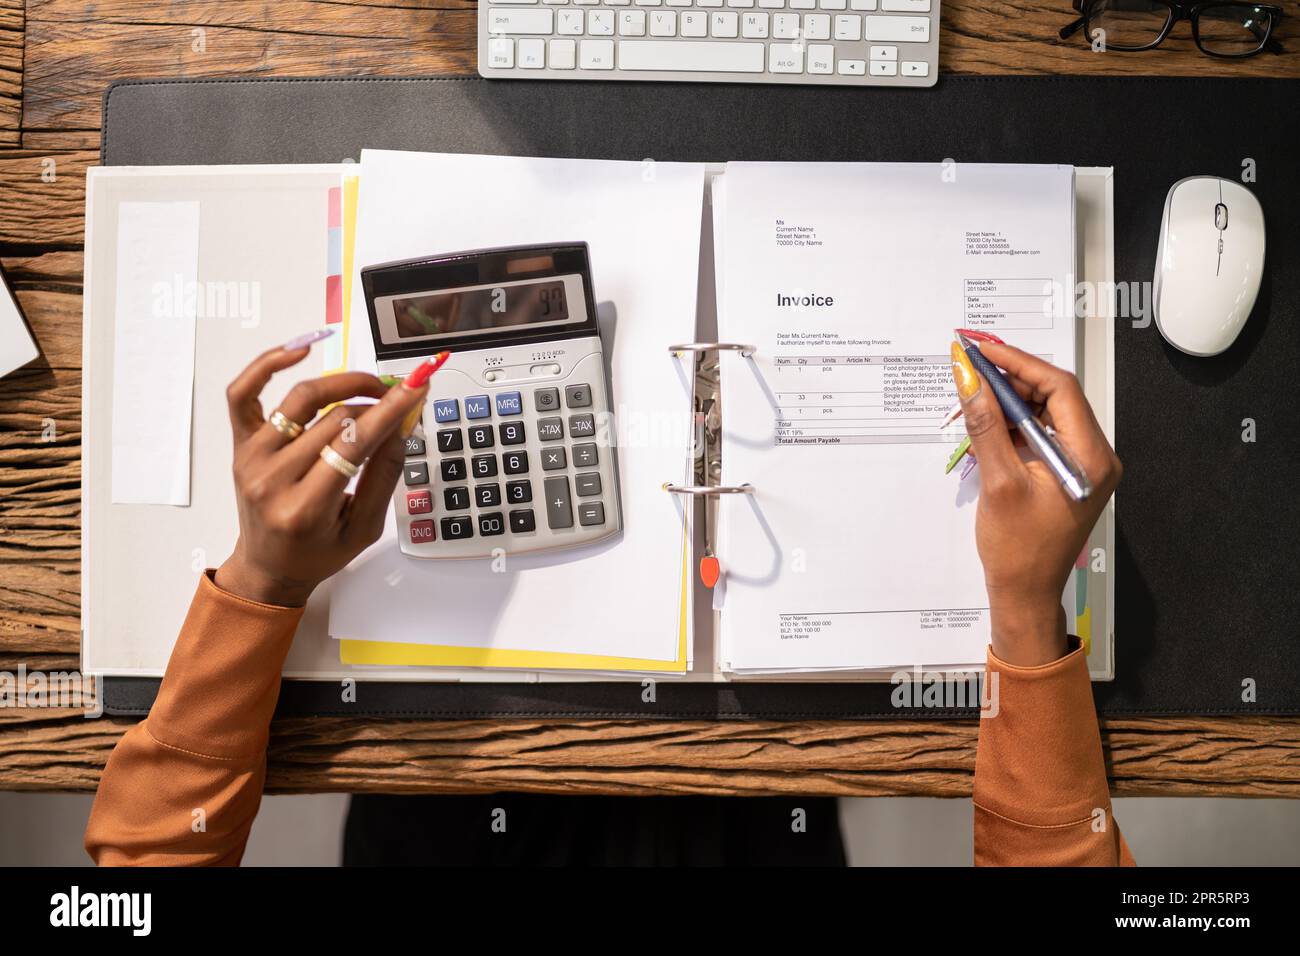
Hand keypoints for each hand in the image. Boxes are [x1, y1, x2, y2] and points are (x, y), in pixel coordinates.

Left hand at [214, 344, 429, 606]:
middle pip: (334, 418)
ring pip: (301, 399)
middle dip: (376, 401)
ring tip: (369, 385)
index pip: (353, 443)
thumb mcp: (364, 528)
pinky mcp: (240, 444)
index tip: (415, 387)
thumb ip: (383, 475)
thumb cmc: (315, 554)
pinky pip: (243, 393)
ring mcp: (251, 458)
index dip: (390, 410)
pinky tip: (299, 350)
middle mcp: (272, 479)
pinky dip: (267, 365)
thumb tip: (402, 425)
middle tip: (401, 397)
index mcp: (304, 509)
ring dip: (342, 382)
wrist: (269, 567)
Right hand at [951, 340, 1120, 665]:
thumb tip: (971, 381)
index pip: (1058, 388)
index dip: (1017, 363)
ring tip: (971, 391)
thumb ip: (985, 426)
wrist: (1025, 593)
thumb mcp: (998, 482)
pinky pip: (1038, 432)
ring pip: (1043, 411)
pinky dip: (1010, 423)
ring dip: (1007, 399)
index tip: (982, 349)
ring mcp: (1080, 463)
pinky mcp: (1063, 471)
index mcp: (1090, 457)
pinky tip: (984, 421)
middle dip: (1010, 377)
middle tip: (971, 362)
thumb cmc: (1019, 551)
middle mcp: (1093, 455)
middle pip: (1052, 395)